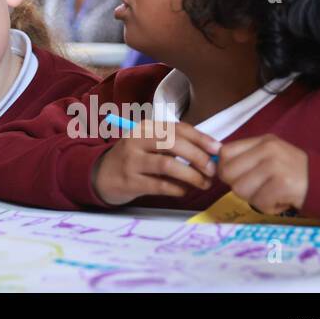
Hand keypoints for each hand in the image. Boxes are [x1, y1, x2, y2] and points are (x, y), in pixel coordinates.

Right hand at [92, 121, 219, 205]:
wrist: (101, 175)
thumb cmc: (134, 159)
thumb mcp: (149, 144)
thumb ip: (174, 144)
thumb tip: (209, 153)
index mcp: (146, 128)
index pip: (178, 128)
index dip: (201, 138)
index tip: (218, 150)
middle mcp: (136, 140)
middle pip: (173, 143)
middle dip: (198, 157)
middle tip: (212, 171)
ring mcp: (131, 161)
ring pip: (167, 164)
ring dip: (191, 175)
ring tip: (203, 183)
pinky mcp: (129, 181)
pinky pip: (159, 185)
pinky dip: (176, 189)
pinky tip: (184, 191)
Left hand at [217, 134, 308, 215]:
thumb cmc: (295, 174)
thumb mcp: (272, 157)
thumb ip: (247, 159)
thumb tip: (217, 167)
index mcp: (262, 141)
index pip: (225, 153)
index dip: (226, 169)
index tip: (239, 178)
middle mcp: (268, 150)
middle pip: (228, 173)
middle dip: (239, 186)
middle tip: (258, 189)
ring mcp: (275, 166)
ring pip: (240, 189)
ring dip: (255, 199)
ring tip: (271, 194)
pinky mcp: (283, 184)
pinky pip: (259, 202)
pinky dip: (269, 207)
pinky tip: (281, 201)